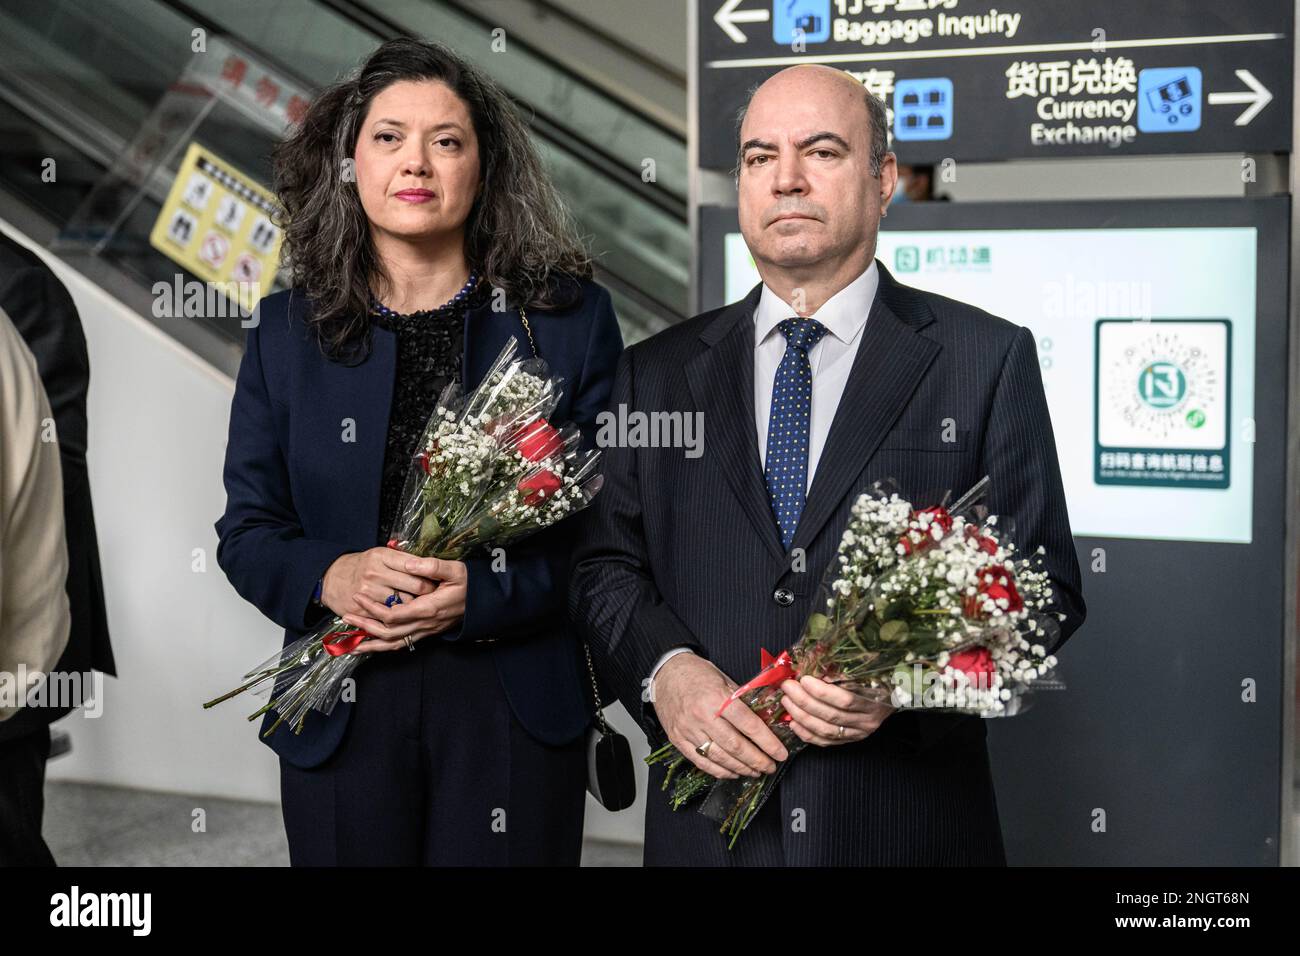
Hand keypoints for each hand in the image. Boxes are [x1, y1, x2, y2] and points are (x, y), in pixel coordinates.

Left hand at [324, 551, 466, 651]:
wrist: (485, 601)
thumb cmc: (471, 584)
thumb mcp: (455, 569)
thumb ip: (431, 566)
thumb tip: (408, 562)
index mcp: (429, 608)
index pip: (394, 614)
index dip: (372, 608)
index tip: (358, 596)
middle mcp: (426, 624)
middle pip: (389, 632)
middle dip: (365, 626)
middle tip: (345, 616)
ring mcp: (426, 631)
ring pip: (394, 644)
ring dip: (371, 643)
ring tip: (349, 642)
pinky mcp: (426, 633)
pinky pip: (402, 644)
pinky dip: (383, 648)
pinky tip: (369, 647)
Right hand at [652, 653, 788, 780]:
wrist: (666, 673)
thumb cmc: (697, 674)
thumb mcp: (725, 678)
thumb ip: (743, 699)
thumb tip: (766, 718)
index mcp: (718, 698)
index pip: (749, 725)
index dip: (768, 743)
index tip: (780, 753)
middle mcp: (702, 716)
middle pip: (736, 746)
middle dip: (757, 760)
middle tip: (770, 766)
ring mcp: (688, 729)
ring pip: (719, 757)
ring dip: (741, 768)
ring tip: (755, 771)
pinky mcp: (678, 739)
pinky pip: (701, 761)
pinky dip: (719, 771)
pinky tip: (733, 773)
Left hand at [779, 676, 894, 745]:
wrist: (894, 696)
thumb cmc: (878, 679)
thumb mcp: (867, 671)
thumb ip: (843, 670)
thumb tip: (814, 666)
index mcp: (874, 701)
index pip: (845, 700)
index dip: (822, 692)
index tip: (804, 679)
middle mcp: (867, 721)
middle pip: (831, 715)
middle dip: (804, 701)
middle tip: (788, 687)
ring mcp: (859, 733)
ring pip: (826, 730)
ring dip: (802, 717)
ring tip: (787, 702)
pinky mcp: (850, 740)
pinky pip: (826, 742)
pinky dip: (807, 734)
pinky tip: (794, 723)